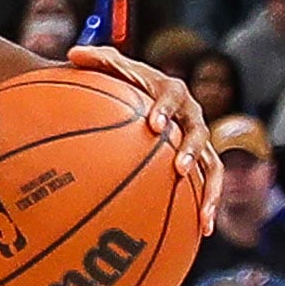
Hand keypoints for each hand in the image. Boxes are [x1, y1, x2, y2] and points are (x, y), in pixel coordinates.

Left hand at [67, 44, 217, 232]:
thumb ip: (95, 60)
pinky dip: (206, 206)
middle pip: (198, 133)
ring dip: (211, 190)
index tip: (153, 125)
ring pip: (212, 166)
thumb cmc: (119, 83)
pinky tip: (202, 232)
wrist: (136, 97)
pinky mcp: (199, 164)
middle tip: (178, 169)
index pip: (171, 97)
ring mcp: (198, 141)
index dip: (165, 109)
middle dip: (190, 151)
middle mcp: (192, 116)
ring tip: (204, 216)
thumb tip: (72, 53)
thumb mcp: (107, 68)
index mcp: (171, 91)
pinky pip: (208, 186)